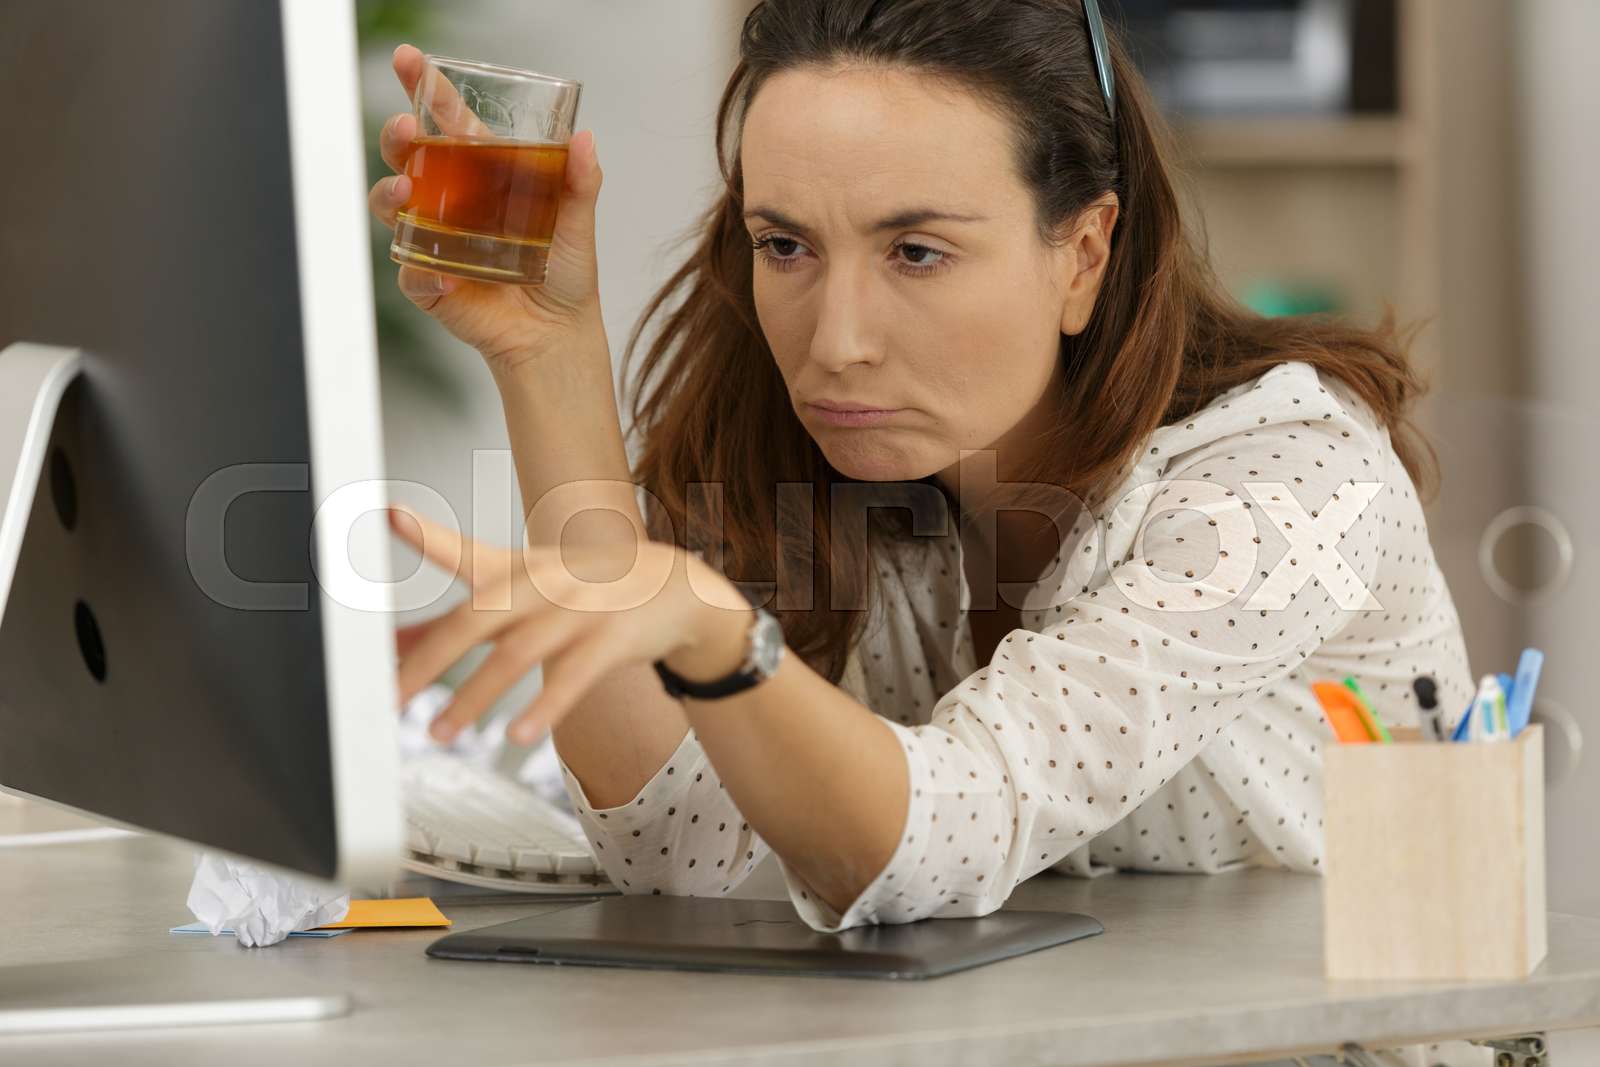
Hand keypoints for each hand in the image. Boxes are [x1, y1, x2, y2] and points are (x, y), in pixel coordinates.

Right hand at [368, 44, 605, 369]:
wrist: (558, 334)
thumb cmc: (564, 273)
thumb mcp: (577, 222)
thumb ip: (581, 182)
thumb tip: (585, 138)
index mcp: (481, 176)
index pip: (446, 123)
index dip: (424, 89)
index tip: (409, 60)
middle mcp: (450, 202)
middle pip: (407, 156)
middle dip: (396, 137)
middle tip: (405, 130)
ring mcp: (434, 241)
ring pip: (392, 206)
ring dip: (390, 193)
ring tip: (407, 191)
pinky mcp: (430, 283)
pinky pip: (411, 272)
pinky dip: (421, 270)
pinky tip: (443, 275)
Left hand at [387, 506, 753, 744]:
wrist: (676, 587)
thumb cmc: (584, 593)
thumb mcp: (523, 597)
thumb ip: (457, 622)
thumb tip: (394, 645)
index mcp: (518, 571)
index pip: (465, 552)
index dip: (427, 535)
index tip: (390, 517)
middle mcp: (544, 584)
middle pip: (478, 616)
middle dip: (431, 658)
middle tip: (390, 697)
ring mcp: (580, 610)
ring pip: (519, 653)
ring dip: (475, 695)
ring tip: (438, 732)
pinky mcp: (614, 639)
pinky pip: (574, 676)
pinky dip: (544, 707)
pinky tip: (517, 735)